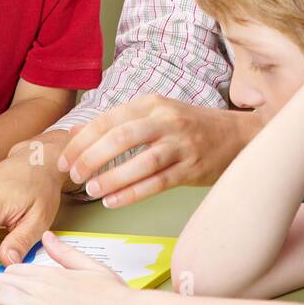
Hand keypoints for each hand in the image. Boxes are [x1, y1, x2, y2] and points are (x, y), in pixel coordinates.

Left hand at [57, 97, 261, 206]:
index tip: (66, 158)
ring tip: (92, 189)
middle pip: (122, 136)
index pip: (110, 118)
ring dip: (112, 177)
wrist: (237, 136)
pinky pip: (158, 182)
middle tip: (74, 175)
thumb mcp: (156, 115)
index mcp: (153, 104)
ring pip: (142, 160)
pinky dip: (133, 193)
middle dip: (92, 156)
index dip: (84, 139)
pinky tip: (114, 201)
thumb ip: (120, 123)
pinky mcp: (192, 167)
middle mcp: (167, 120)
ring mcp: (182, 144)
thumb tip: (78, 133)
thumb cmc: (190, 127)